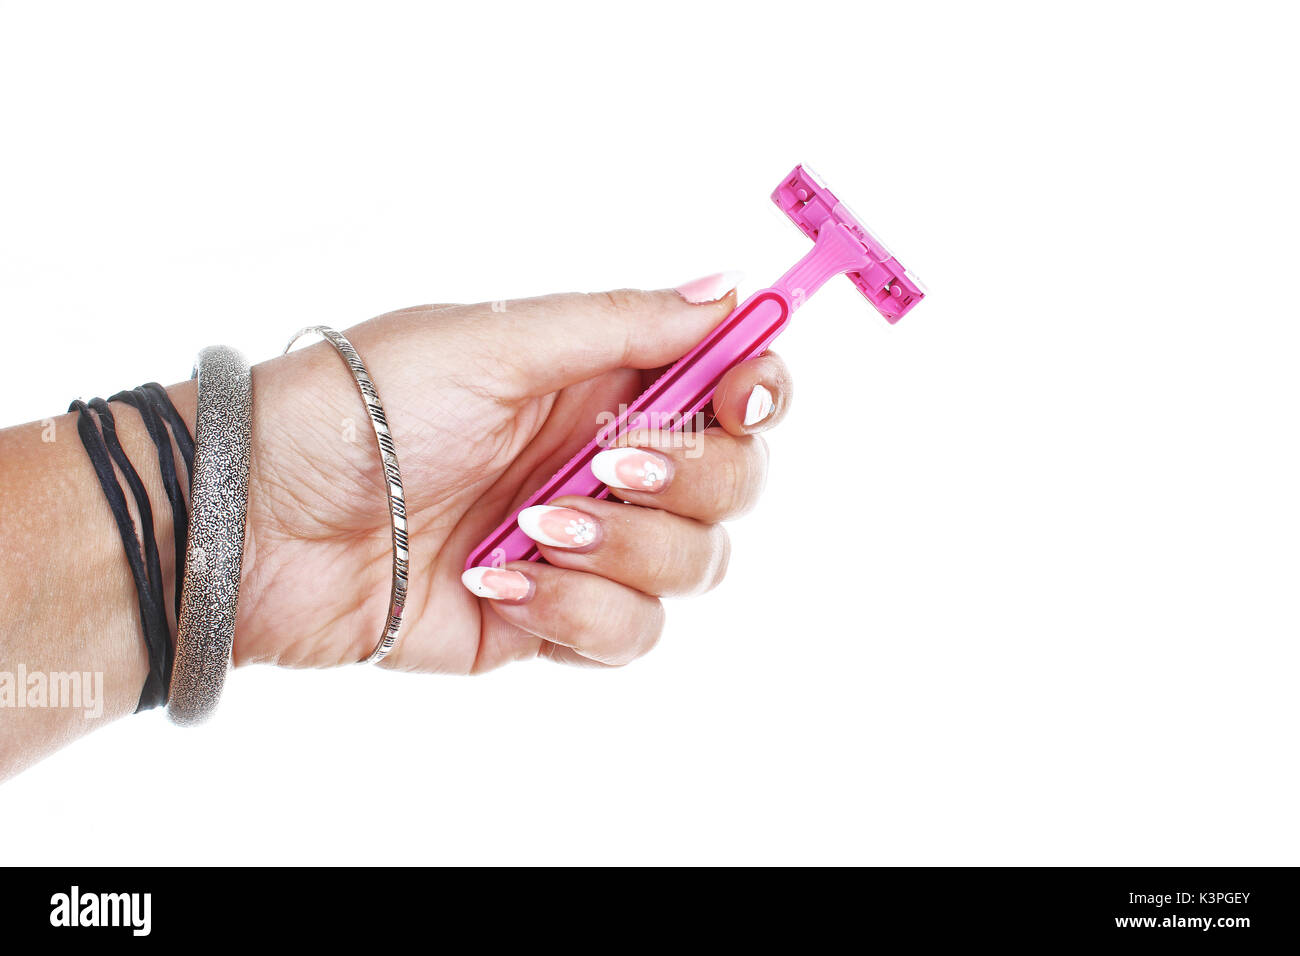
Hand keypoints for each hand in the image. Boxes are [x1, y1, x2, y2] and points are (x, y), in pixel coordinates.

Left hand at [232, 277, 791, 672]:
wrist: (264, 523)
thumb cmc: (364, 408)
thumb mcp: (493, 342)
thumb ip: (621, 323)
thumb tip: (729, 287)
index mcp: (600, 382)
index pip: (727, 386)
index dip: (758, 391)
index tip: (740, 398)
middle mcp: (606, 463)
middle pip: (734, 483)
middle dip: (688, 480)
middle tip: (607, 467)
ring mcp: (585, 547)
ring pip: (694, 567)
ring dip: (624, 550)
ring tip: (529, 529)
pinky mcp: (552, 623)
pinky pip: (627, 634)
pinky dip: (576, 613)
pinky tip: (498, 581)